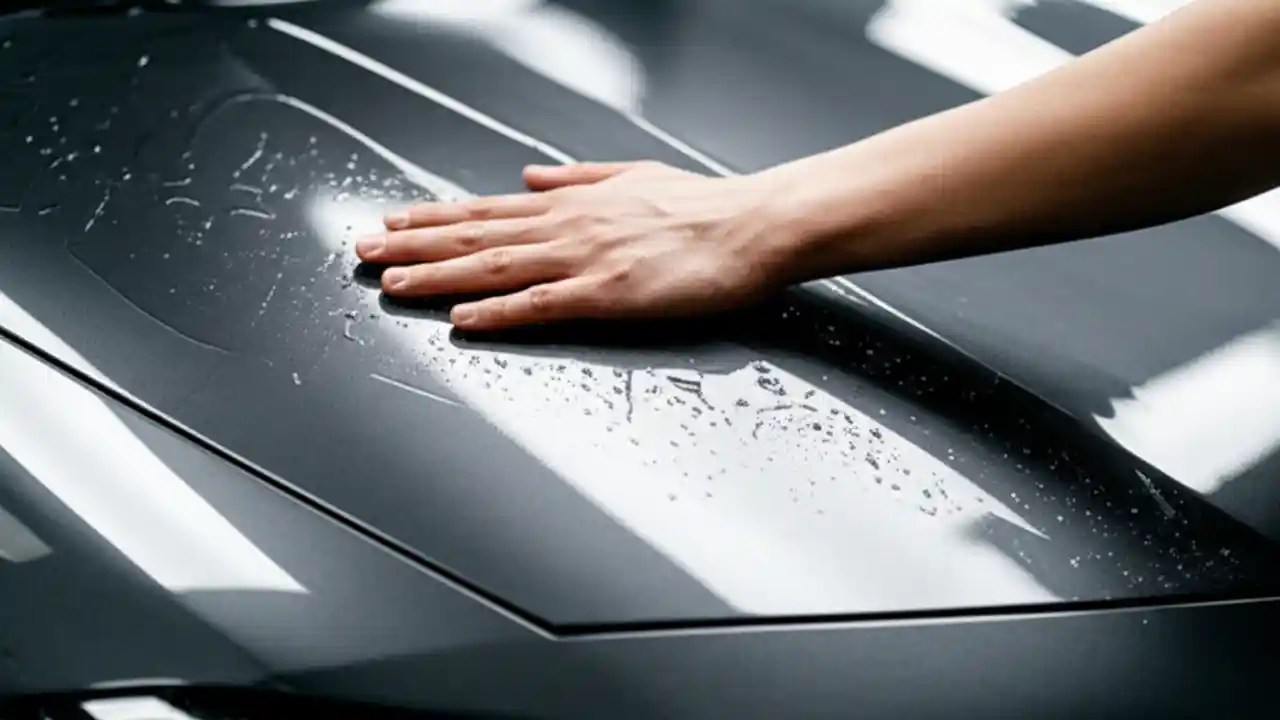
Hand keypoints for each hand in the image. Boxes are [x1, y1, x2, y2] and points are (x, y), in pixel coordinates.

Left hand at [355, 161, 792, 330]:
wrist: (754, 225)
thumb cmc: (704, 206)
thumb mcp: (632, 175)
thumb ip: (578, 177)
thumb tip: (532, 174)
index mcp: (574, 203)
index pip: (488, 210)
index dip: (434, 218)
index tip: (393, 222)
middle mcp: (568, 227)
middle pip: (476, 236)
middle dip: (414, 245)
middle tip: (364, 252)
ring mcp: (584, 259)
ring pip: (495, 268)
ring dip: (438, 276)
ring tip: (392, 284)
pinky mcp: (607, 294)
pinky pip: (541, 305)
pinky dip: (497, 311)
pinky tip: (462, 319)